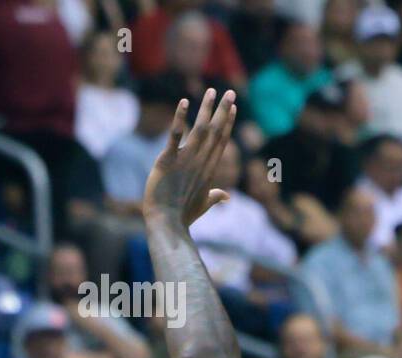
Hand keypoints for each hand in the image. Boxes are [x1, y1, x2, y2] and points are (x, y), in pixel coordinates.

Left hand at [142, 89, 236, 226]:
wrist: (167, 223)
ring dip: (207, 109)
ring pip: (200, 130)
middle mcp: (201, 162)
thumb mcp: (203, 204)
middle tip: (230, 92)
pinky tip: (184, 102)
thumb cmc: (184, 215)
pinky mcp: (168, 160)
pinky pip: (175, 136)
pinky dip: (180, 119)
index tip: (233, 108)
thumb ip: (215, 197)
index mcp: (209, 169)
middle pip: (216, 132)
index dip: (228, 123)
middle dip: (224, 110)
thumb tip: (226, 196)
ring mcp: (186, 160)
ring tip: (212, 91)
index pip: (221, 141)